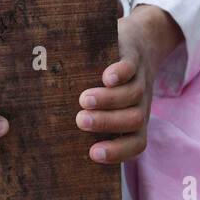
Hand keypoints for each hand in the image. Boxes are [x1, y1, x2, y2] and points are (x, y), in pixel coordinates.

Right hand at [76, 4, 181, 164]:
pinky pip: (132, 68)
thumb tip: (56, 135)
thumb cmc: (115, 84)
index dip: (118, 151)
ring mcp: (140, 80)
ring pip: (132, 95)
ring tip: (84, 99)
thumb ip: (93, 119)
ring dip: (108, 99)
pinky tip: (106, 77)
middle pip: (133, 120)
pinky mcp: (135, 58)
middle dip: (106, 122)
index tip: (93, 153)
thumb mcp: (110, 105)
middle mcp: (141, 104)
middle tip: (80, 120)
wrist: (143, 45)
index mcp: (135, 122)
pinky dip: (120, 74)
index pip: (136, 144)